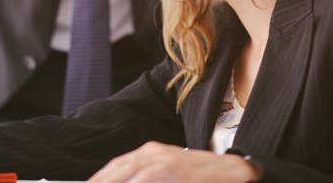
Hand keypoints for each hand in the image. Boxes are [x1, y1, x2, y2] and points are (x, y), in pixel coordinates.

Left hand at [89, 142, 260, 182]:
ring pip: (132, 171)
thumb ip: (145, 176)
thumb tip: (119, 180)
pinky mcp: (177, 171)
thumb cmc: (198, 177)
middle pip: (119, 169)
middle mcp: (154, 153)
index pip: (116, 167)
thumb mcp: (168, 174)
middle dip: (102, 180)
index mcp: (149, 153)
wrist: (232, 171)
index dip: (99, 179)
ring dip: (115, 180)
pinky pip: (150, 177)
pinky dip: (139, 182)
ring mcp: (166, 161)